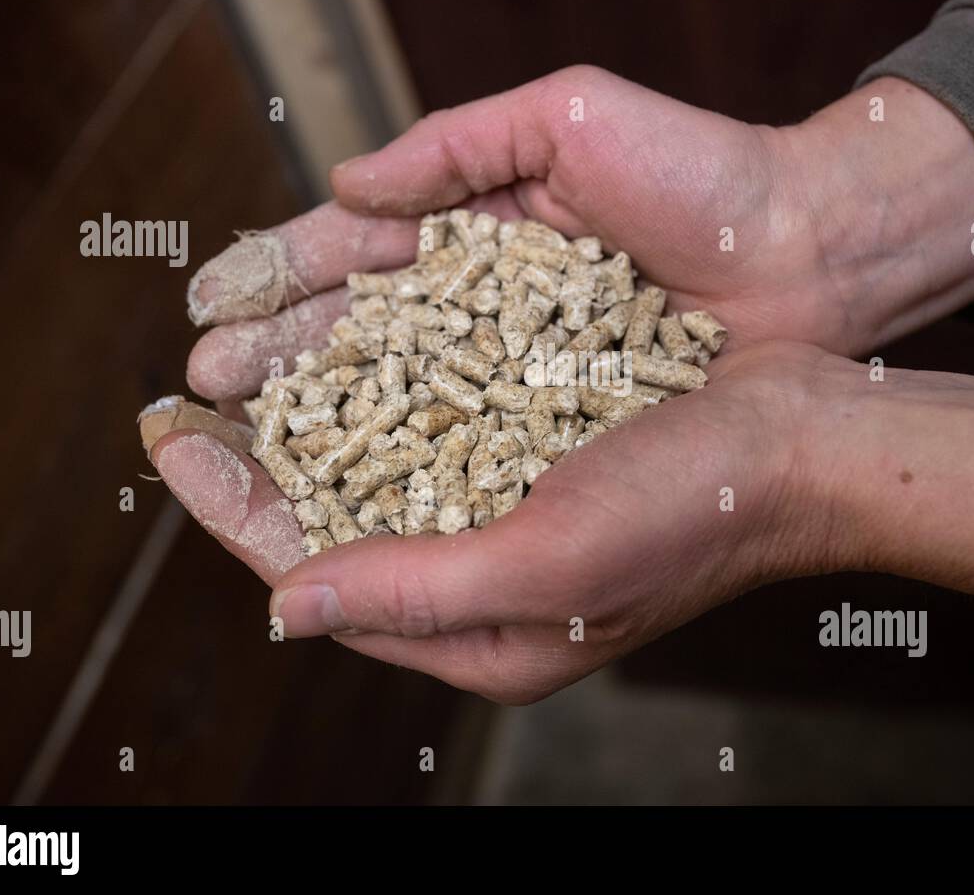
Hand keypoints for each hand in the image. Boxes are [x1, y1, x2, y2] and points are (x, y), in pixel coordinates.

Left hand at [152, 337, 973, 702]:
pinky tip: (354, 337)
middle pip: (338, 519)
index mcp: (480, 635)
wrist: (801, 437)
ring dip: (315, 411)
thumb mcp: (550, 562)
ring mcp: (513, 511)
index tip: (172, 443)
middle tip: (192, 393)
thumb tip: (287, 607)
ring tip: (254, 356)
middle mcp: (487, 578)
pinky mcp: (540, 451)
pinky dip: (388, 382)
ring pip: (381, 464)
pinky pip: (438, 420)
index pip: (321, 577)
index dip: (238, 511)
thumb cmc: (691, 510)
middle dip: (261, 459)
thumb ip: (416, 590)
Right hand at [183, 66, 973, 407]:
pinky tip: (348, 480)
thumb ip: (453, 145)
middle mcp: (489, 306)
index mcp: (477, 224)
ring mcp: (524, 370)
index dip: (279, 280)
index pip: (354, 256)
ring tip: (247, 439)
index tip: (210, 305)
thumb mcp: (567, 118)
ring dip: (324, 418)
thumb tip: (342, 186)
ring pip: (403, 398)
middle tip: (202, 390)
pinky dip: (411, 460)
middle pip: (361, 335)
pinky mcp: (564, 423)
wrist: (809, 249)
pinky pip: (473, 444)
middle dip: (280, 359)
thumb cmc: (697, 172)